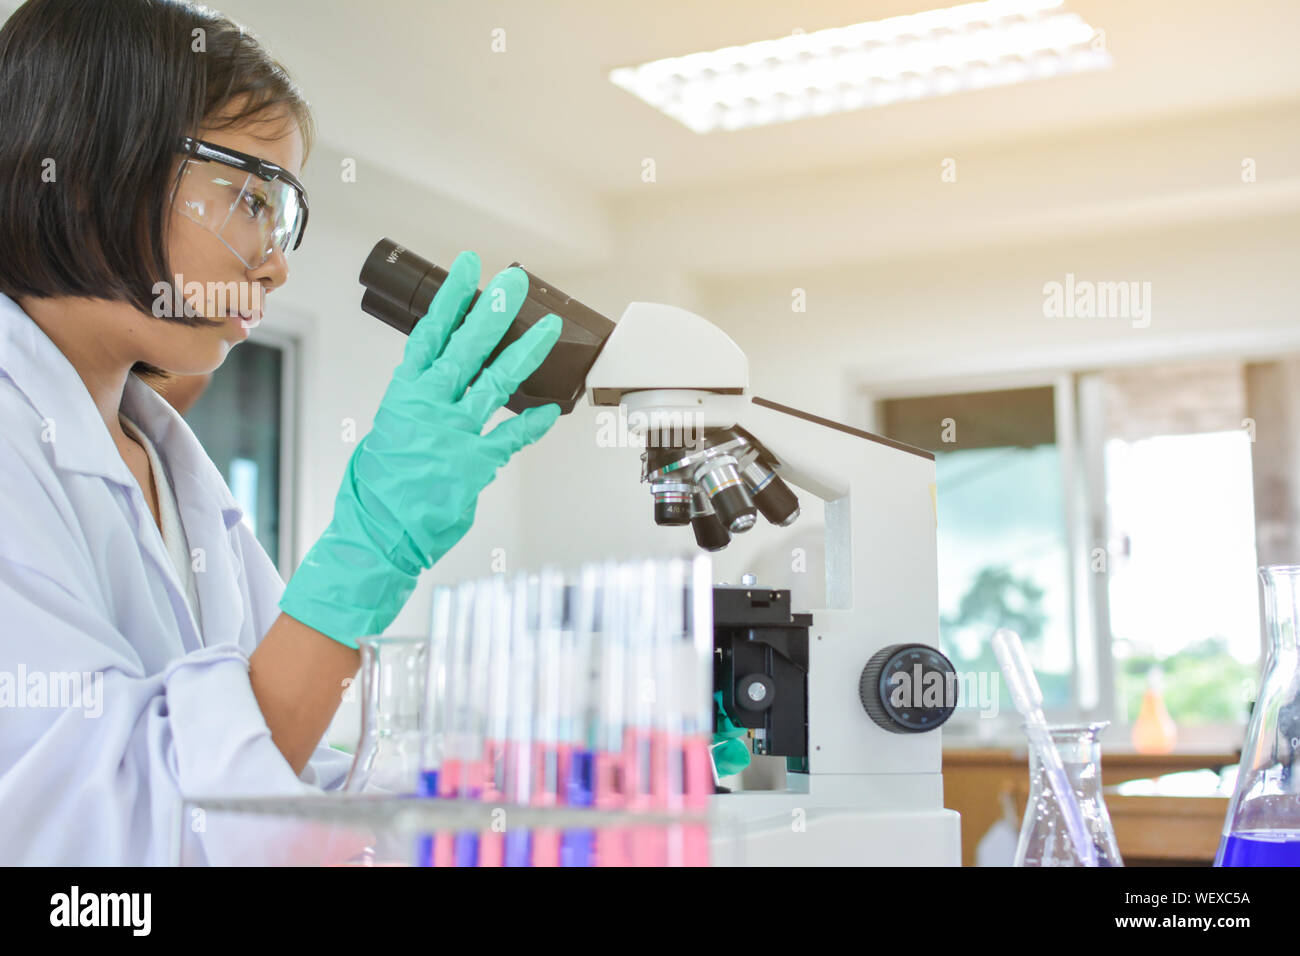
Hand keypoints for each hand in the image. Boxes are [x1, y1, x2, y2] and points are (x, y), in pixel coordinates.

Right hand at [279, 251, 561, 645]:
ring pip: (496, 381)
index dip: (453, 298)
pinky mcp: (474, 464)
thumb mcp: (390, 435)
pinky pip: (510, 438)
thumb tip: (441, 397)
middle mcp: (429, 407)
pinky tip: (554, 409)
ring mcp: (453, 434)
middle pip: (467, 346)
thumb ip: (420, 410)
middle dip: (493, 310)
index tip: (469, 267)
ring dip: (525, 351)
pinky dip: (533, 424)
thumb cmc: (378, 490)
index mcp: (404, 395)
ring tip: (548, 326)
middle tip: (515, 281)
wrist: (376, 535)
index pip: (431, 333)